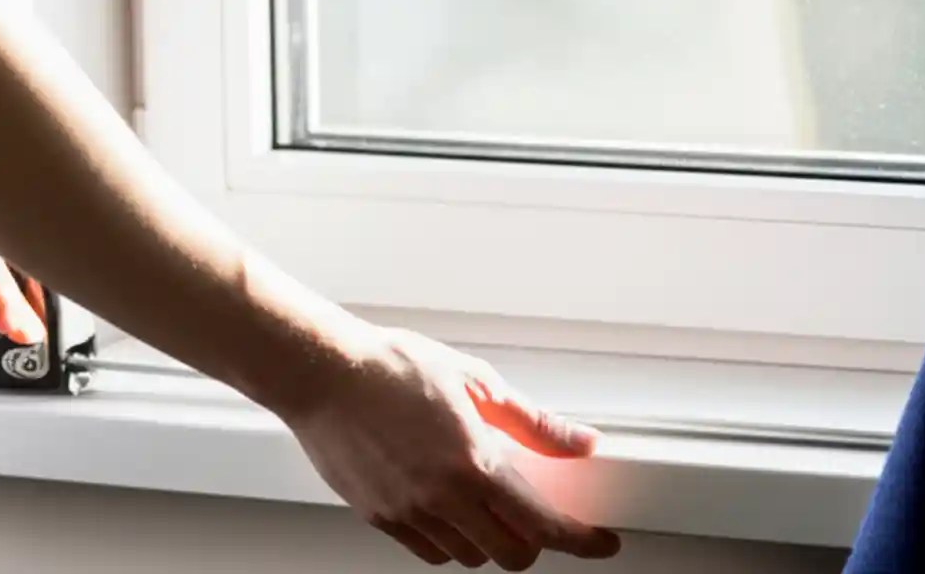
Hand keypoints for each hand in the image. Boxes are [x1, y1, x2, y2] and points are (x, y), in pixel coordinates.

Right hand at [286, 327, 621, 570]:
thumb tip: (581, 442)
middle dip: (533, 540)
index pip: (542, 524)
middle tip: (536, 513)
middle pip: (510, 555)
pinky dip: (449, 537)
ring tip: (483, 496)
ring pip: (468, 556)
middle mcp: (442, 498)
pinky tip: (448, 502)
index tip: (600, 543)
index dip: (580, 541)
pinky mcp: (380, 518)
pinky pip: (429, 550)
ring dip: (488, 537)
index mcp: (473, 463)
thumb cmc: (392, 368)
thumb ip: (534, 424)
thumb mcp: (477, 383)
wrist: (324, 373)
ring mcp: (408, 513)